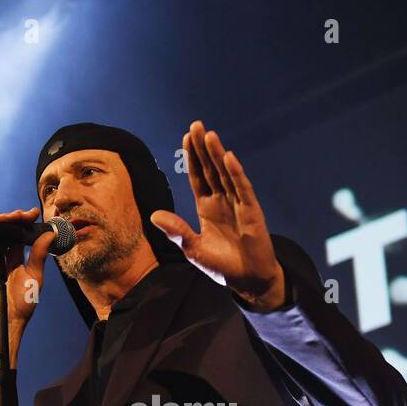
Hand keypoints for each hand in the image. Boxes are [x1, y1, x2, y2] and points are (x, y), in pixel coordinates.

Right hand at [0, 206, 55, 368]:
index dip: (25, 221)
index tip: (33, 213)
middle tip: (24, 214)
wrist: (8, 318)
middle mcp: (4, 255)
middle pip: (5, 228)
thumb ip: (40, 255)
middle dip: (14, 217)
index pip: (20, 232)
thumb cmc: (23, 302)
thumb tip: (49, 234)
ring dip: (1, 220)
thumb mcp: (35, 275)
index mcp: (18, 257)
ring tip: (13, 216)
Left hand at [149, 120, 286, 311]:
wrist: (248, 280)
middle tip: (195, 125)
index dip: (192, 158)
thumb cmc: (223, 266)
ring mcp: (238, 204)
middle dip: (203, 148)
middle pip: (211, 169)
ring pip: (226, 174)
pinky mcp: (252, 212)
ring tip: (209, 135)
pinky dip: (236, 173)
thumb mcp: (194, 250)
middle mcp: (222, 201)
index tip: (185, 137)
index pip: (198, 177)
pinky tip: (228, 158)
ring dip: (217, 154)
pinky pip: (243, 189)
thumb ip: (177, 231)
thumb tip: (154, 215)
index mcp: (207, 208)